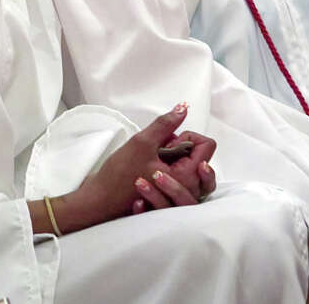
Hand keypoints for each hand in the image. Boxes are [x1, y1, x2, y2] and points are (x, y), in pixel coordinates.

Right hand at [74, 103, 215, 223]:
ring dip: (172, 157)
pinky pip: (178, 176)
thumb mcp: (142, 143)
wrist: (101, 201)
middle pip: (199, 155)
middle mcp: (189, 190)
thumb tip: (184, 107)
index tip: (167, 142)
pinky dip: (167, 168)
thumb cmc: (120, 176)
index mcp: (187, 177)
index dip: (187, 136)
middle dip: (180, 147)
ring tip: (153, 160)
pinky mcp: (169, 197)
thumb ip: (166, 124)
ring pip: (188, 165)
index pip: (207, 145)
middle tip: (160, 152)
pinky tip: (150, 170)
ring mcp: (179, 195)